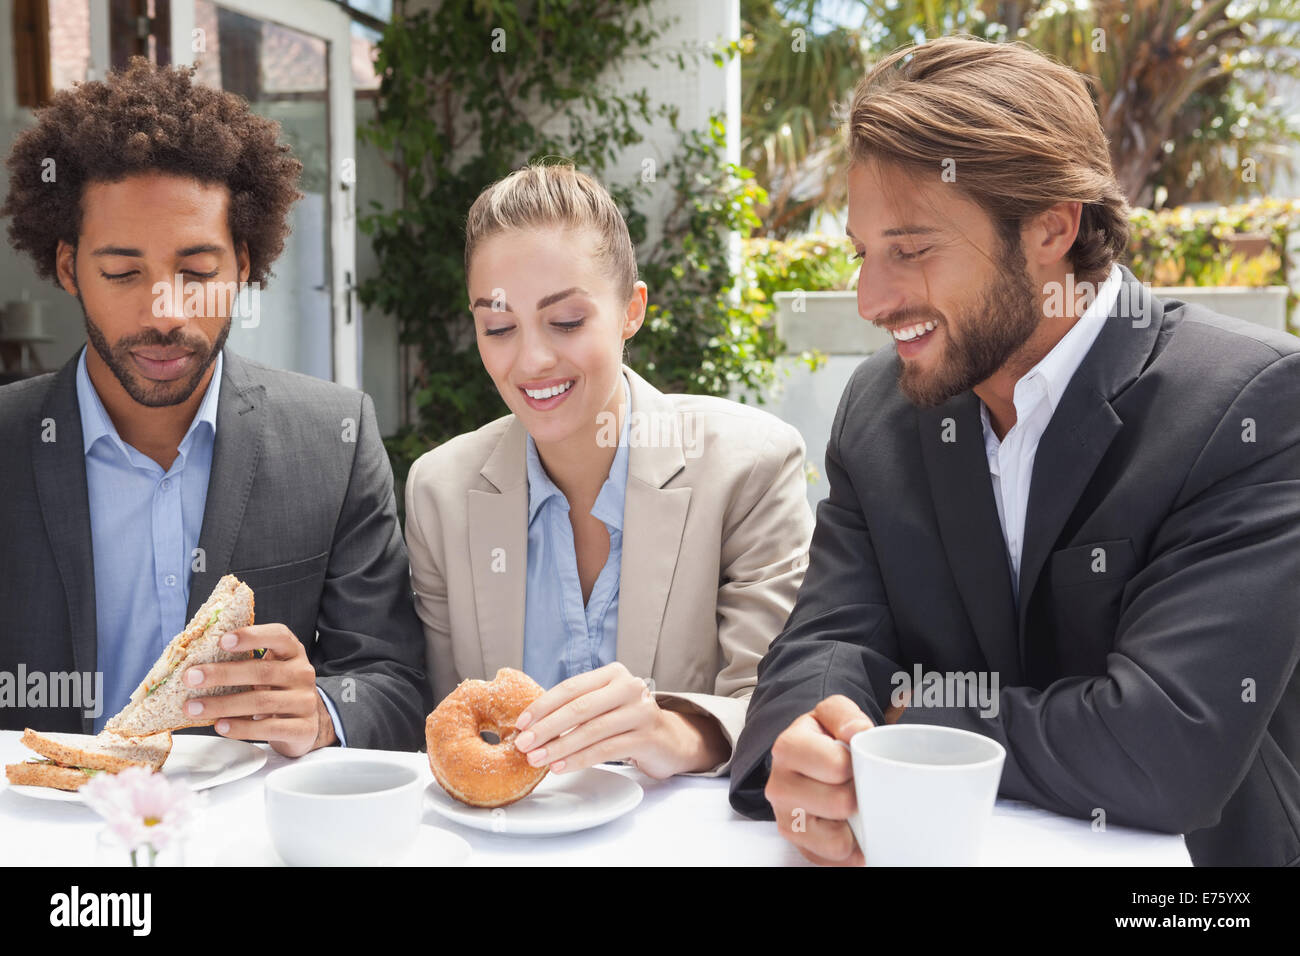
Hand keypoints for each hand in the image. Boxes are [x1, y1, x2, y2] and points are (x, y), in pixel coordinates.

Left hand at [180, 623, 336, 757]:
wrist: (306, 724)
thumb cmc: (277, 690)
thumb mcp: (268, 670)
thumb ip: (244, 663)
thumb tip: (196, 664)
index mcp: (292, 652)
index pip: (278, 636)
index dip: (251, 636)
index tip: (222, 641)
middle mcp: (302, 673)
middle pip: (262, 671)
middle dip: (222, 674)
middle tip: (190, 678)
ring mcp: (305, 702)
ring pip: (261, 702)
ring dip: (223, 705)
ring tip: (194, 708)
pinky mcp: (303, 729)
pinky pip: (269, 728)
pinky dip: (241, 728)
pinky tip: (220, 725)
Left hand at [512, 662, 719, 778]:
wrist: (669, 740)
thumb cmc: (626, 721)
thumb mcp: (604, 704)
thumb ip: (576, 707)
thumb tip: (531, 725)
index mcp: (613, 674)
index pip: (571, 688)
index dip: (543, 705)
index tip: (521, 723)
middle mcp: (629, 688)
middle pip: (579, 708)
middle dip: (546, 728)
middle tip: (524, 744)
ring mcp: (640, 712)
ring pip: (591, 731)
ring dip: (559, 747)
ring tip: (537, 759)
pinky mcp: (646, 737)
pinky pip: (605, 750)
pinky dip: (579, 759)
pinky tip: (561, 767)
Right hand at [765, 694, 902, 866]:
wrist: (806, 760)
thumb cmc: (824, 738)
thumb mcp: (832, 714)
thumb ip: (845, 714)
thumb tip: (857, 731)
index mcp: (788, 747)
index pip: (836, 766)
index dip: (856, 764)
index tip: (854, 760)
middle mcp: (778, 786)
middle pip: (840, 803)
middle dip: (858, 795)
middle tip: (855, 784)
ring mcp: (785, 819)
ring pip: (837, 840)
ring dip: (854, 825)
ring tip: (851, 807)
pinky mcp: (797, 845)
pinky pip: (834, 859)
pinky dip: (849, 848)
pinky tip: (847, 826)